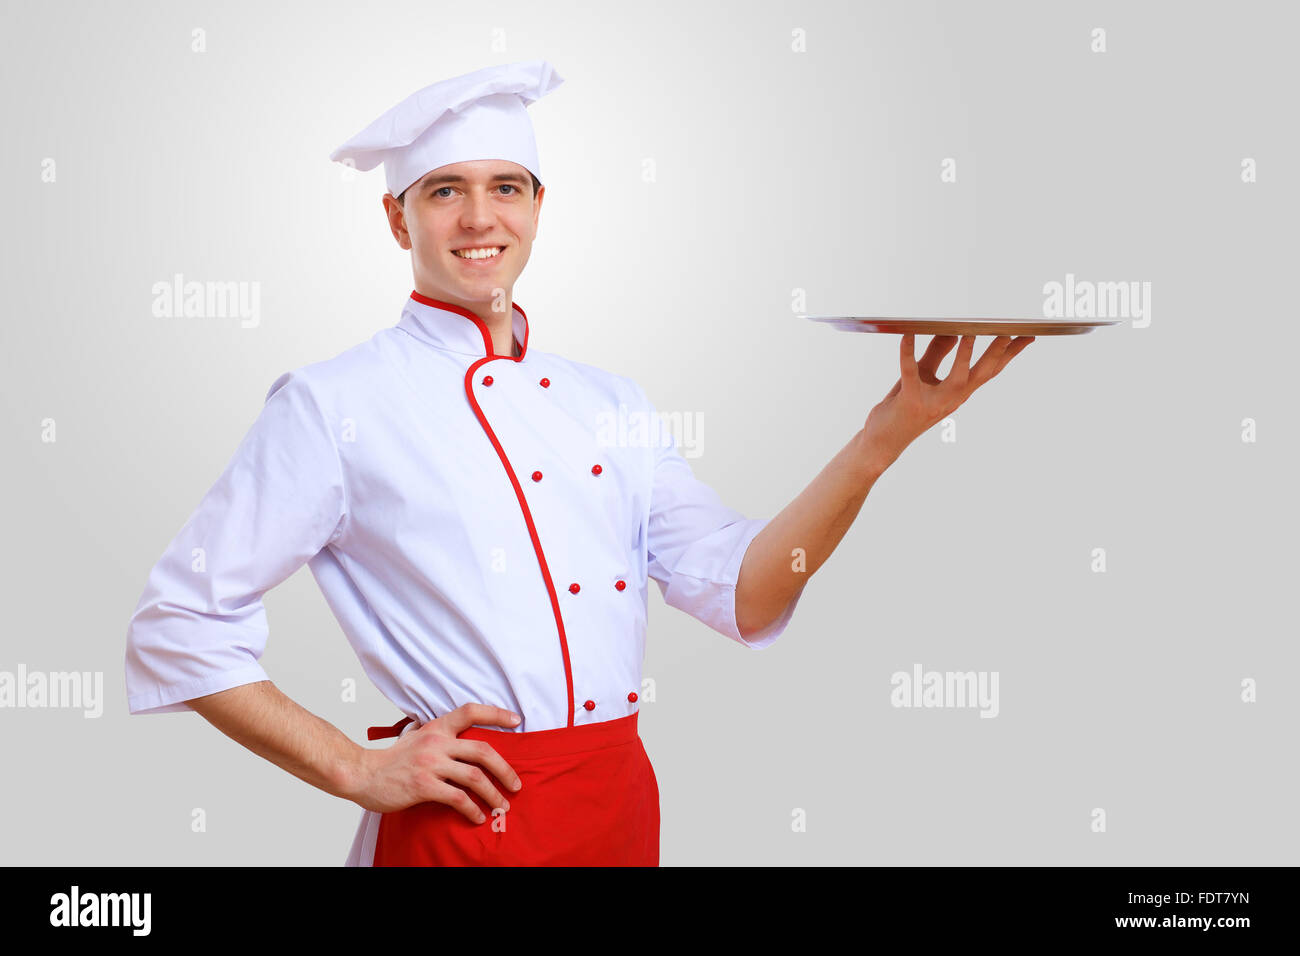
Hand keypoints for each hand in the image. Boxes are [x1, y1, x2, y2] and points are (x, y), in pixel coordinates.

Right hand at [350, 703, 523, 822]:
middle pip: (483, 750)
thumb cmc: (391, 759)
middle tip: (516, 784)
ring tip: (502, 806)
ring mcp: (430, 764)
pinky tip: (477, 817)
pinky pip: (458, 798)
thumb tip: (461, 739)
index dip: (496, 714)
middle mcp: (436, 742)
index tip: (517, 720)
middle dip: (505, 769)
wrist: (362, 773)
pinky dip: (472, 809)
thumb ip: (438, 736)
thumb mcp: (416, 737)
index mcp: (436, 728)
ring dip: (493, 794)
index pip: (471, 711)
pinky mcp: (423, 786)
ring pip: (475, 777)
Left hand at [860, 334, 1034, 469]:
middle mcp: (951, 399)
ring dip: (964, 356)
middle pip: (981, 374)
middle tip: (1009, 333)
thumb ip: (938, 352)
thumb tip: (954, 331)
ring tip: (970, 333)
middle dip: (997, 354)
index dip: (1009, 355)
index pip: (989, 371)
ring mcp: (933, 402)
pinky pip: (909, 372)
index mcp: (958, 392)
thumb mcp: (923, 375)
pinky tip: (907, 335)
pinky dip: (907, 352)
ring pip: (956, 378)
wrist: (882, 441)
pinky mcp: (910, 401)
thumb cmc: (903, 407)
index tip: (1028, 337)